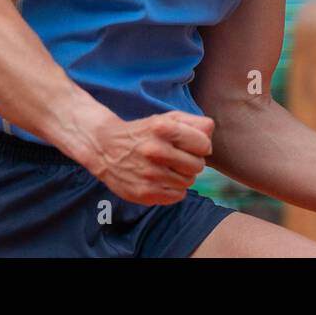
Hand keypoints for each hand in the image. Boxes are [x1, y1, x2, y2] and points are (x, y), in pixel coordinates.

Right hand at [86, 111, 213, 204]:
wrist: (105, 148)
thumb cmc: (143, 132)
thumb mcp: (166, 119)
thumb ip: (193, 122)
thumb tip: (210, 132)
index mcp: (163, 128)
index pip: (203, 144)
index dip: (201, 146)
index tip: (192, 145)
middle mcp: (155, 151)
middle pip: (198, 165)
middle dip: (192, 162)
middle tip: (179, 158)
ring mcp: (150, 174)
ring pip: (188, 182)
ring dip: (183, 176)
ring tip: (169, 168)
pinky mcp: (145, 192)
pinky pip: (177, 196)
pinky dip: (174, 189)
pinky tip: (162, 179)